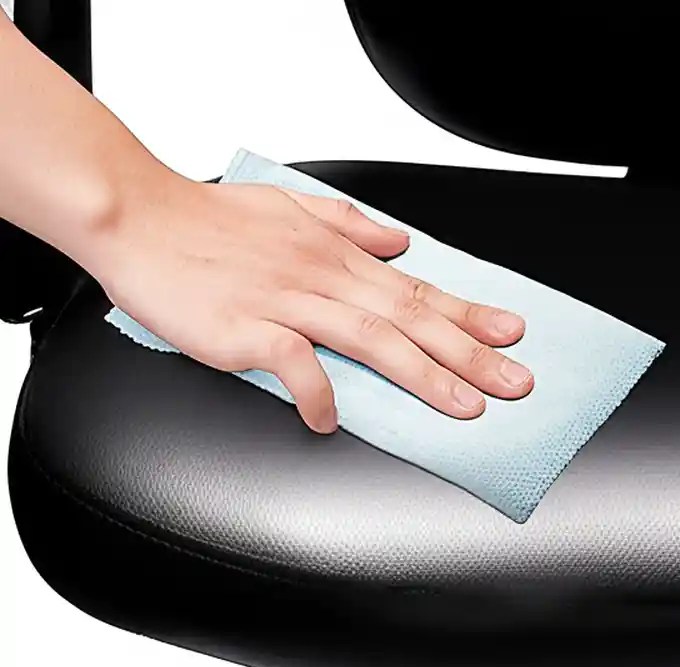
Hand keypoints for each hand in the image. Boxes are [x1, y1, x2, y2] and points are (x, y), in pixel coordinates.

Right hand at [82, 175, 532, 432]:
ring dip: (424, 375)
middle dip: (470, 353)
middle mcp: (322, 276)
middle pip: (411, 319)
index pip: (417, 290)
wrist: (138, 215)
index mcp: (336, 255)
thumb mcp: (292, 205)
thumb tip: (401, 242)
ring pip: (371, 338)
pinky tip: (331, 422)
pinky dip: (317, 392)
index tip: (512, 334)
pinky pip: (293, 362)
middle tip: (515, 383)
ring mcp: (286, 300)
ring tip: (465, 407)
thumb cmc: (210, 217)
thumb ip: (351, 224)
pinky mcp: (245, 325)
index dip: (469, 315)